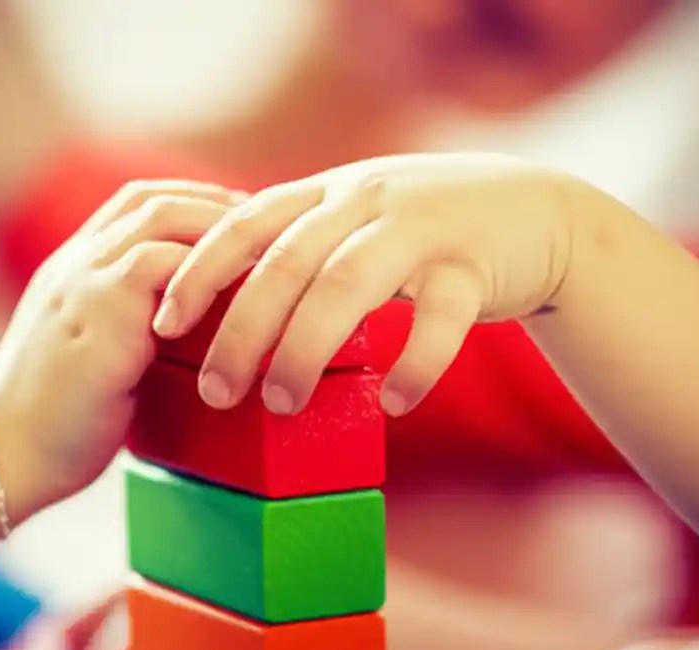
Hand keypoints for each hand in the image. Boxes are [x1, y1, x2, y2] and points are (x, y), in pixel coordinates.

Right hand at [0, 181, 241, 508]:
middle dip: (216, 207)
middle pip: (153, 198)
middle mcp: (74, 262)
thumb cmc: (57, 425)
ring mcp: (81, 280)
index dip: (191, 202)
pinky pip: (160, 262)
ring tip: (264, 258)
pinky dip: (205, 272)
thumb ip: (129, 331)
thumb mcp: (94, 360)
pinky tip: (238, 295)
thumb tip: (191, 336)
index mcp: (71, 269)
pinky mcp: (96, 309)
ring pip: (161, 216)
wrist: (6, 454)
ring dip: (220, 231)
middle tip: (269, 232)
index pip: (134, 202)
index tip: (239, 226)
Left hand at [154, 153, 594, 416]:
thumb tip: (224, 307)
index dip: (199, 272)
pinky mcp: (476, 263)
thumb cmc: (426, 232)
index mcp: (327, 193)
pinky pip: (442, 317)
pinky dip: (415, 362)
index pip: (244, 224)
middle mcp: (365, 199)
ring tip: (281, 406)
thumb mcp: (357, 219)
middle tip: (216, 391)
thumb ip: (300, 246)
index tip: (162, 323)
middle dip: (242, 330)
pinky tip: (393, 403)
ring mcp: (421, 227)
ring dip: (307, 348)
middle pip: (287, 263)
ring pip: (349, 284)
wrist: (536, 211)